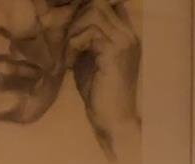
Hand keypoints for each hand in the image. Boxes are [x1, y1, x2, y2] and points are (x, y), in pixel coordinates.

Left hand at [68, 0, 141, 158]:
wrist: (112, 120)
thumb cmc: (99, 93)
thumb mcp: (88, 57)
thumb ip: (83, 37)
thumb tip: (67, 19)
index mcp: (125, 34)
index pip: (106, 4)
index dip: (83, 10)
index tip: (68, 28)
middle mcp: (129, 33)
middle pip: (97, 3)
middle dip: (75, 19)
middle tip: (65, 42)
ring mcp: (125, 41)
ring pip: (92, 13)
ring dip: (73, 31)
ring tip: (67, 53)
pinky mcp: (116, 51)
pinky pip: (89, 32)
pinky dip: (74, 44)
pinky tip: (70, 62)